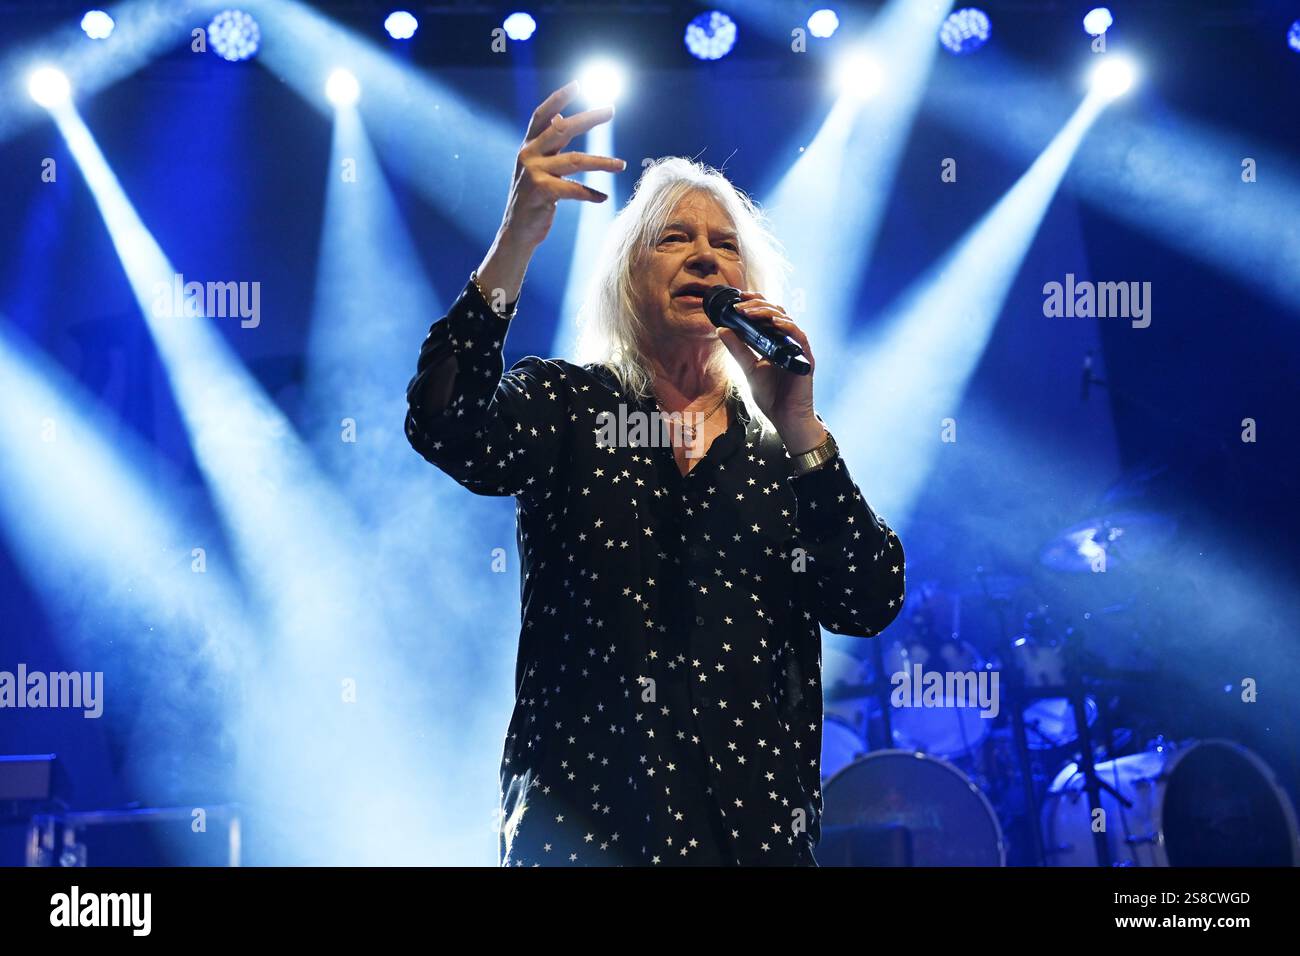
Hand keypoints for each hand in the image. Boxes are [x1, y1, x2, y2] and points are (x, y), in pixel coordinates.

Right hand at [499, 80, 626, 250]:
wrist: (518, 231)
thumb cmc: (533, 197)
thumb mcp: (538, 166)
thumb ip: (549, 143)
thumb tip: (561, 116)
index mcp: (528, 146)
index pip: (540, 116)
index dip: (557, 98)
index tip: (576, 84)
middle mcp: (529, 155)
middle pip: (562, 130)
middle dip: (588, 118)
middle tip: (610, 109)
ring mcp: (533, 173)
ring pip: (574, 160)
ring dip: (601, 162)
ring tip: (622, 165)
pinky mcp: (540, 192)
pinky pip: (573, 190)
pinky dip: (591, 194)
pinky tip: (603, 198)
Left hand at [715, 292, 826, 452]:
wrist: (785, 418)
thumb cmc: (771, 396)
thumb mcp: (748, 369)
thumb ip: (737, 349)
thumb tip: (721, 328)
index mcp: (774, 341)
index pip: (766, 314)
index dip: (754, 302)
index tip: (737, 298)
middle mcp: (787, 340)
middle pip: (776, 311)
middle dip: (757, 305)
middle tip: (740, 305)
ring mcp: (797, 348)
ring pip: (786, 319)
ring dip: (767, 312)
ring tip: (750, 312)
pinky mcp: (806, 358)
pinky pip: (799, 337)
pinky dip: (787, 327)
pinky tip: (774, 323)